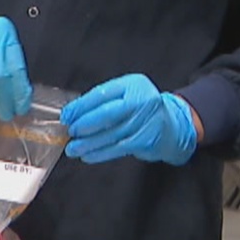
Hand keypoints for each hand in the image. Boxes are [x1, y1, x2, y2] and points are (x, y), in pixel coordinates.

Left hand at [61, 74, 198, 164]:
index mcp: (133, 84)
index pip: (102, 94)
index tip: (67, 115)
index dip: (81, 106)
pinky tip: (88, 156)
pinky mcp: (146, 139)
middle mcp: (142, 100)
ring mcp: (146, 121)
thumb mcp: (126, 95)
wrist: (173, 125)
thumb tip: (74, 113)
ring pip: (111, 134)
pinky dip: (100, 153)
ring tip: (73, 149)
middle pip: (107, 113)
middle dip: (84, 124)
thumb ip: (104, 100)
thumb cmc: (141, 109)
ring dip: (89, 143)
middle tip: (70, 131)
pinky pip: (118, 148)